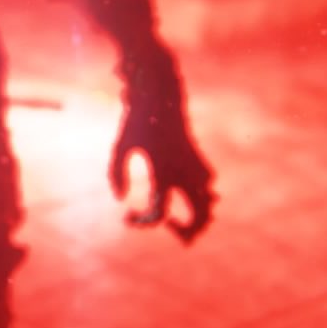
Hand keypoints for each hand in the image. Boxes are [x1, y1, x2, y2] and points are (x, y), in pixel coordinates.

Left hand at [109, 42, 214, 243]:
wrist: (161, 94)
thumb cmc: (136, 120)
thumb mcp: (120, 147)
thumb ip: (116, 175)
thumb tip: (122, 200)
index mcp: (163, 173)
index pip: (158, 214)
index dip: (142, 222)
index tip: (126, 215)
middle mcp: (184, 173)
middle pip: (200, 218)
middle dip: (189, 233)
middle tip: (170, 230)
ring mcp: (195, 167)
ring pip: (209, 204)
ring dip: (199, 217)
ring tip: (180, 220)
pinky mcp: (198, 159)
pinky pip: (208, 186)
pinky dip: (202, 198)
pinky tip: (185, 195)